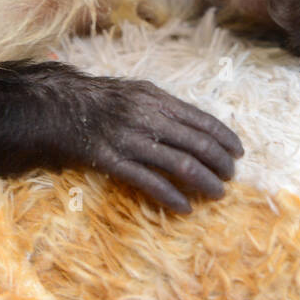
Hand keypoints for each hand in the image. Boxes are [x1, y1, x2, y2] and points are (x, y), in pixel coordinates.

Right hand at [69, 75, 243, 212]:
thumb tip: (197, 126)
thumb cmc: (102, 100)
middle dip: (219, 163)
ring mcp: (130, 141)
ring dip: (203, 182)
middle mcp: (147, 118)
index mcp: (156, 99)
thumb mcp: (137, 92)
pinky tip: (185, 207)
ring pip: (179, 164)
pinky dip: (171, 196)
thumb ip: (165, 107)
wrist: (60, 108)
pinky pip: (149, 182)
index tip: (238, 152)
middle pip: (196, 144)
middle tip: (230, 176)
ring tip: (216, 193)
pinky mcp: (113, 162)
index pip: (201, 120)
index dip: (224, 138)